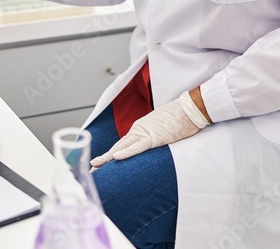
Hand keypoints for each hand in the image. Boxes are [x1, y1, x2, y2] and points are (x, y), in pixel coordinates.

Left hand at [90, 91, 209, 167]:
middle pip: (117, 147)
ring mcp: (145, 133)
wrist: (189, 109)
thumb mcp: (162, 130)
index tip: (100, 164)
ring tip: (95, 167)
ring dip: (108, 158)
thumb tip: (151, 149)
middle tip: (91, 169)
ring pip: (122, 147)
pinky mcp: (154, 137)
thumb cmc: (179, 119)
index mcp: (140, 129)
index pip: (122, 145)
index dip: (110, 155)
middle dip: (103, 159)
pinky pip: (137, 147)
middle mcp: (138, 130)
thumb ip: (153, 139)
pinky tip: (114, 157)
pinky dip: (125, 152)